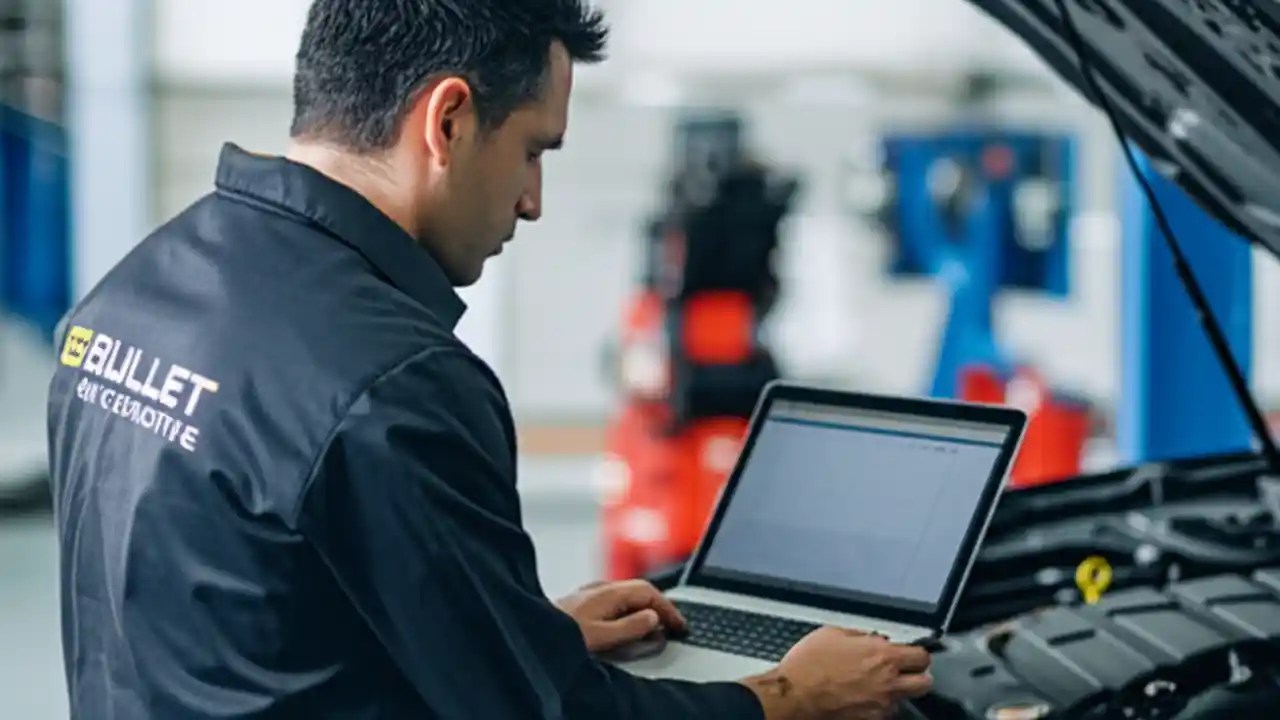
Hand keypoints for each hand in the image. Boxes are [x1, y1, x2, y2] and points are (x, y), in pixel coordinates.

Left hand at [555, 579, 686, 652]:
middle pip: (640, 589)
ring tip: (657, 624)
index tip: (680, 624)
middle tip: (674, 624)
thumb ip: (630, 627)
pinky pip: (616, 598)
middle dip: (660, 605)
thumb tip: (653, 619)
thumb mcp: (602, 636)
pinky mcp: (583, 600)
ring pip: (628, 592)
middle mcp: (600, 587)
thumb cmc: (560, 632)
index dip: (668, 608)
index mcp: (609, 592)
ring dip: (646, 606)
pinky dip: (631, 608)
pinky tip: (629, 620)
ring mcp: (591, 591)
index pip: (649, 592)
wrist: (531, 631)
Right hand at [741, 627, 931, 719]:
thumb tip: (871, 638)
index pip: (921, 656)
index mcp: (883, 655)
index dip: (916, 653)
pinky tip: (865, 697)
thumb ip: (860, 636)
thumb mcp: (833, 633)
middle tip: (904, 671)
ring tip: (880, 685)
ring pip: (906, 699)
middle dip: (917, 675)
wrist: (794, 694)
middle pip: (924, 683)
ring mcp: (881, 704)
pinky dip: (881, 705)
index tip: (910, 653)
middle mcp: (888, 681)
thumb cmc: (809, 664)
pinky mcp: (871, 719)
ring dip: (898, 691)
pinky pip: (887, 712)